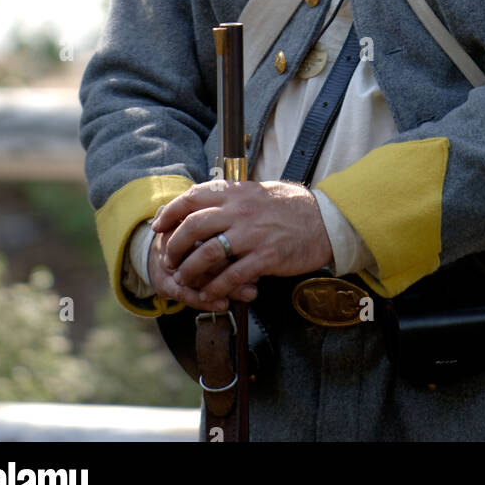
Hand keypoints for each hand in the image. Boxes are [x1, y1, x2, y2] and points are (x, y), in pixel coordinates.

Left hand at [151, 180, 333, 311]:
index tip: (159, 226)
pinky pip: (232, 275)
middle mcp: (240, 211)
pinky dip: (216, 287)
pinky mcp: (265, 257)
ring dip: (190, 270)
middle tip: (168, 259)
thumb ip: (232, 196)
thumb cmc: (292, 207)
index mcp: (237, 193)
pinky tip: (211, 293)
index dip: (170, 212)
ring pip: (207, 253)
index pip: (192, 197)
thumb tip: (206, 198)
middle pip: (193, 226)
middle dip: (174, 245)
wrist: (325, 220)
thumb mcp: (259, 191)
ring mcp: (252, 234)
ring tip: (184, 279)